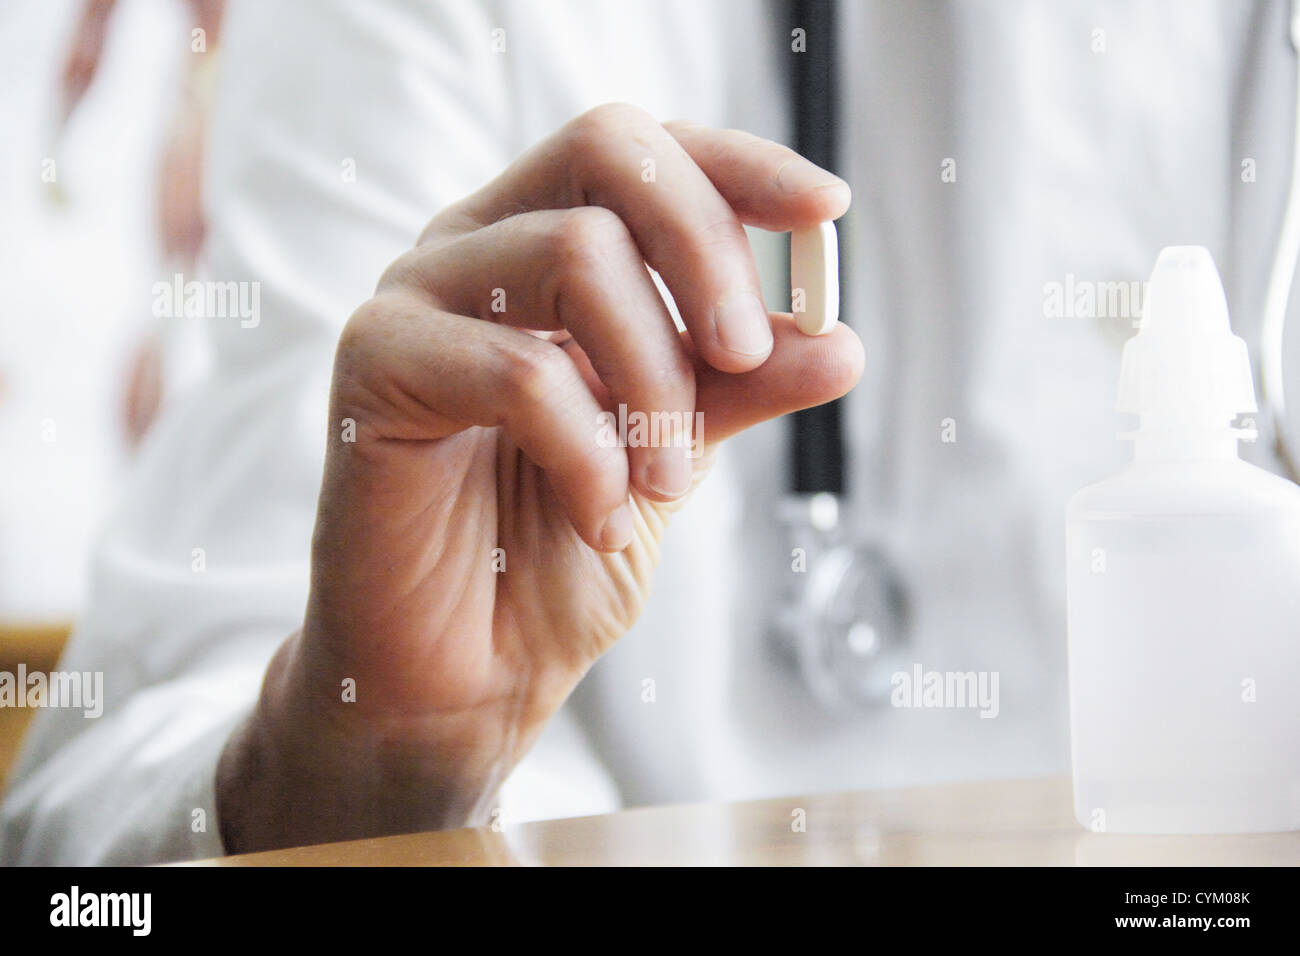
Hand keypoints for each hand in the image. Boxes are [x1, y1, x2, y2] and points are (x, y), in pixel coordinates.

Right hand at [217, 104, 862, 851]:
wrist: (465, 674)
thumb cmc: (555, 553)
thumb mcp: (676, 452)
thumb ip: (741, 387)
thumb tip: (840, 339)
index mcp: (540, 246)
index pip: (641, 149)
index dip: (740, 164)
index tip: (826, 210)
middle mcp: (475, 247)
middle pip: (608, 152)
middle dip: (707, 252)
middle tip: (745, 356)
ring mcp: (417, 298)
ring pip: (576, 256)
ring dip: (656, 381)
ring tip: (663, 480)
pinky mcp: (372, 367)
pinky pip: (520, 370)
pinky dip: (592, 454)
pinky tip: (601, 519)